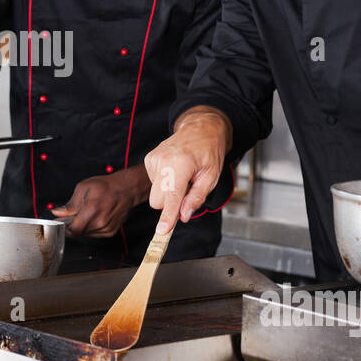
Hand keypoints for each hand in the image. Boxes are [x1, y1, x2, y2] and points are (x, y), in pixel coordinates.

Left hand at [51, 167, 150, 238]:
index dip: (64, 228)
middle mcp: (99, 222)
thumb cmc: (106, 186)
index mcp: (91, 211)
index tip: (62, 223)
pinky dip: (92, 227)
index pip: (72, 231)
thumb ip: (69, 204)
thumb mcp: (83, 189)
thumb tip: (57, 213)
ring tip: (89, 212)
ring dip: (83, 226)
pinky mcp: (110, 232)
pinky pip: (95, 234)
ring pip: (86, 234)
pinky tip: (96, 216)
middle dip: (73, 225)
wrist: (126, 189)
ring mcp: (106, 229)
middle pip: (78, 232)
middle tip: (76, 213)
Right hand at [145, 107, 231, 234]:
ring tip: (182, 176)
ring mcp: (153, 159)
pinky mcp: (148, 159)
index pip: (172, 196)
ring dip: (168, 191)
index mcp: (181, 164)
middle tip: (187, 191)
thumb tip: (184, 216)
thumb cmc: (208, 151)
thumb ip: (196, 198)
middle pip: (157, 200)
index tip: (162, 231)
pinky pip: (153, 183)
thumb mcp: (211, 176)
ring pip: (155, 193)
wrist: (200, 129)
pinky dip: (164, 182)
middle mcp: (163, 160)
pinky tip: (175, 171)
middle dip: (170, 204)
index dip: (168, 216)